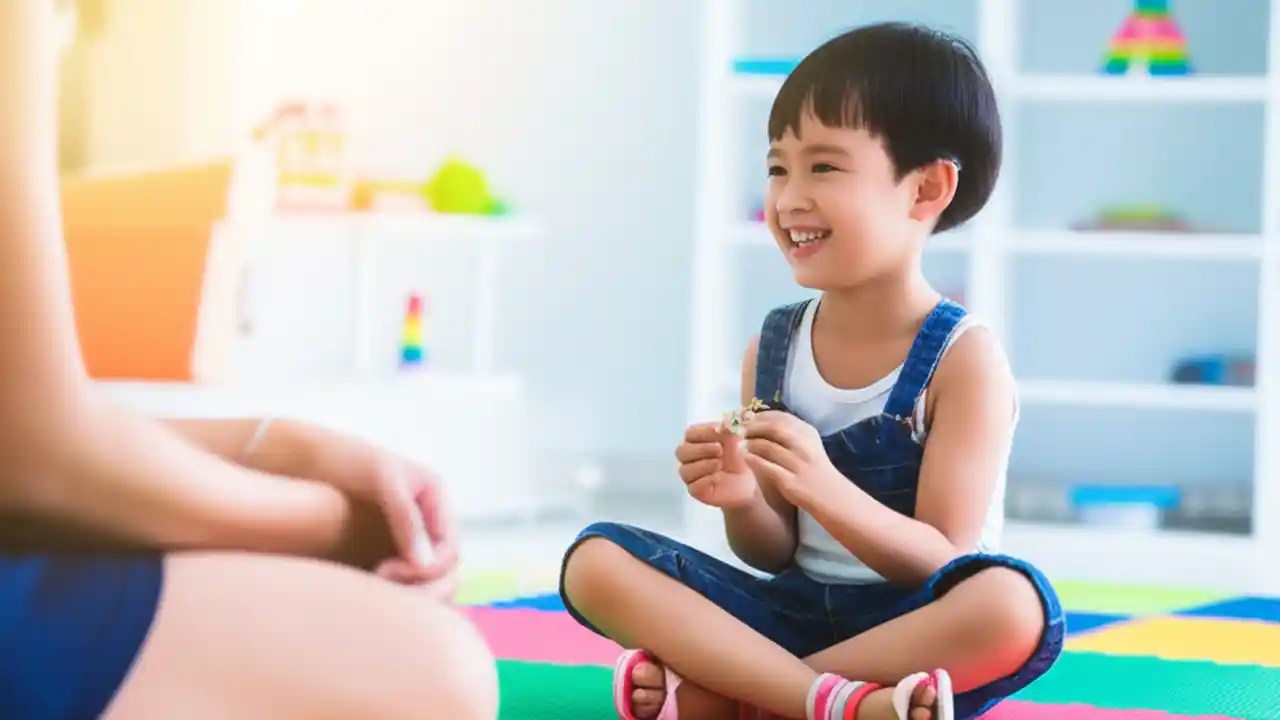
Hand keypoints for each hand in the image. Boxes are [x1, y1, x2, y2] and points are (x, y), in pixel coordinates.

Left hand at [247, 421, 458, 600]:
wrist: (299, 459)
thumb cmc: (341, 458)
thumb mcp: (380, 477)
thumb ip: (406, 518)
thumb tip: (426, 564)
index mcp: (435, 501)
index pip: (449, 551)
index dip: (426, 570)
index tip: (384, 571)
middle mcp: (427, 524)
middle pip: (445, 575)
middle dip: (420, 591)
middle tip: (376, 590)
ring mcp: (407, 542)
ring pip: (425, 587)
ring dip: (405, 600)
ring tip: (367, 596)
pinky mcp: (384, 557)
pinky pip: (400, 588)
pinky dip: (388, 599)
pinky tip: (359, 594)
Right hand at [675, 422, 758, 508]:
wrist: (748, 482)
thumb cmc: (738, 459)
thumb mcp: (736, 442)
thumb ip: (730, 431)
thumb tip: (726, 424)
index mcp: (696, 442)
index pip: (690, 434)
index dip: (703, 432)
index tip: (719, 431)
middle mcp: (689, 458)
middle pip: (682, 451)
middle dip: (701, 449)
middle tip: (719, 449)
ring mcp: (691, 475)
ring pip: (685, 470)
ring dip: (703, 465)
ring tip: (719, 464)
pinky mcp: (696, 491)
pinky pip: (693, 486)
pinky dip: (705, 480)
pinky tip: (717, 477)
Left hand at [742, 411, 839, 507]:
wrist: (831, 495)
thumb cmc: (814, 468)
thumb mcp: (808, 444)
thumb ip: (789, 432)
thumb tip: (760, 421)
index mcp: (808, 432)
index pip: (781, 417)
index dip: (760, 416)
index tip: (747, 417)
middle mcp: (805, 445)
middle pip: (774, 428)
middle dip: (753, 427)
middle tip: (740, 430)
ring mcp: (798, 464)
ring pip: (768, 447)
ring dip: (751, 443)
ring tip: (740, 443)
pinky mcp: (791, 481)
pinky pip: (767, 467)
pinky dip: (753, 460)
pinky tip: (745, 457)